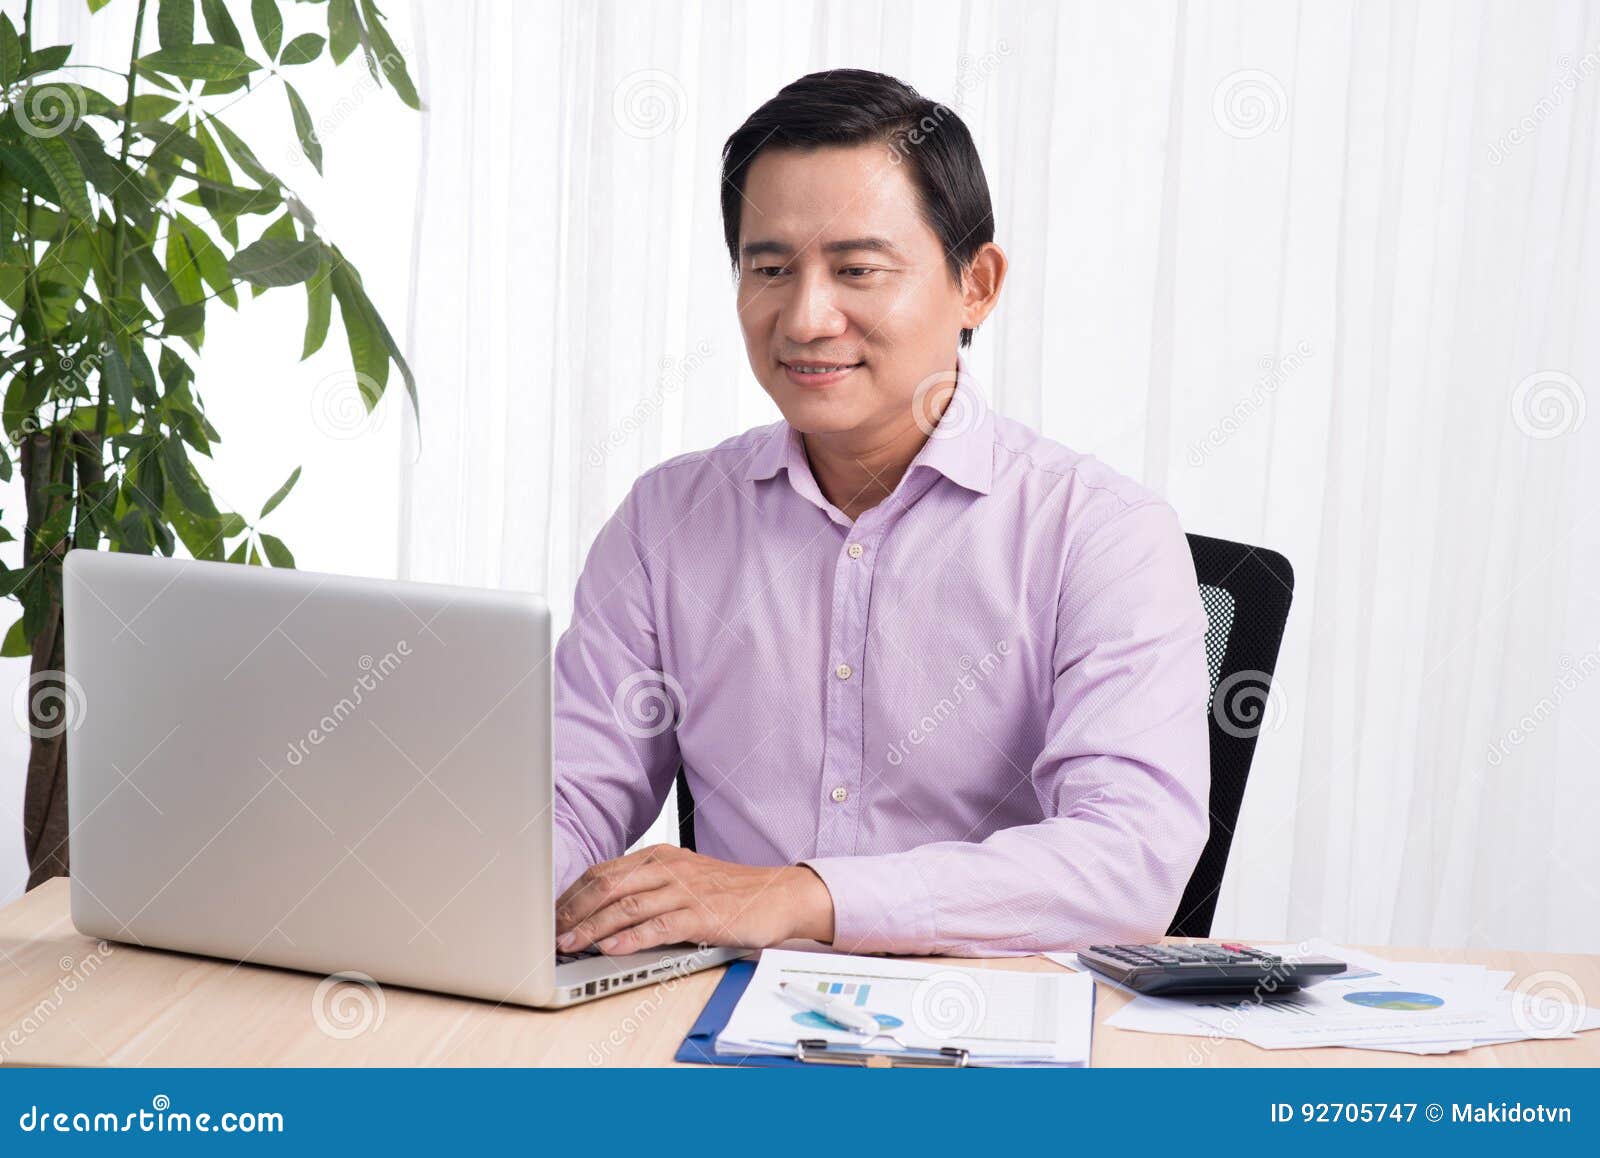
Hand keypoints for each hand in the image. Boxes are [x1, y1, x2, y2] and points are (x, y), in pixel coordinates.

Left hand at [555, 844, 834, 954]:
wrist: (778, 894)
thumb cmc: (729, 891)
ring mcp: (685, 890)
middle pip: (607, 885)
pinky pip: (659, 926)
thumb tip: (603, 910)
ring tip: (569, 944)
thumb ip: (647, 887)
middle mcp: (668, 868)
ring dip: (592, 927)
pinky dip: (631, 937)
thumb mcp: (683, 878)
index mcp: (659, 856)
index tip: (552, 915)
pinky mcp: (702, 915)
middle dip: (574, 911)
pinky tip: (611, 947)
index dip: (573, 895)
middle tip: (551, 932)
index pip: (603, 872)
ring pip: (627, 906)